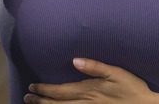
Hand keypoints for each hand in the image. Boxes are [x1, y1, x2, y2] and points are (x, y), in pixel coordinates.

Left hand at [23, 58, 158, 102]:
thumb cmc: (131, 88)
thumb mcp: (115, 72)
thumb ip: (94, 66)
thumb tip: (75, 60)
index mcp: (88, 90)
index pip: (60, 91)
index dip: (44, 90)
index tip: (32, 87)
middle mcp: (85, 103)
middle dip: (40, 101)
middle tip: (27, 98)